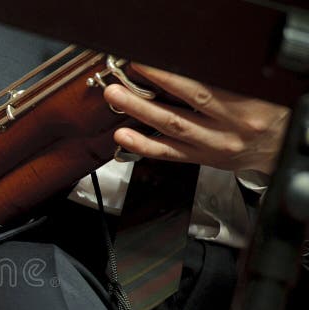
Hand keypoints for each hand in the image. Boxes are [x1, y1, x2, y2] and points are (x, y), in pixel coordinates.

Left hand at [104, 63, 289, 173]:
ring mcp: (211, 145)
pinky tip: (125, 137)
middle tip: (120, 85)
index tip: (146, 65)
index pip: (202, 90)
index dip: (170, 78)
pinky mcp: (201, 158)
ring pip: (171, 129)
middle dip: (145, 97)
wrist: (278, 147)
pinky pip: (169, 153)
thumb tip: (187, 64)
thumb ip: (225, 81)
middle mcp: (227, 128)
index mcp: (244, 106)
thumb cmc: (268, 113)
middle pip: (181, 110)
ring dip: (140, 114)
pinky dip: (143, 145)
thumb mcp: (256, 92)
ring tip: (118, 100)